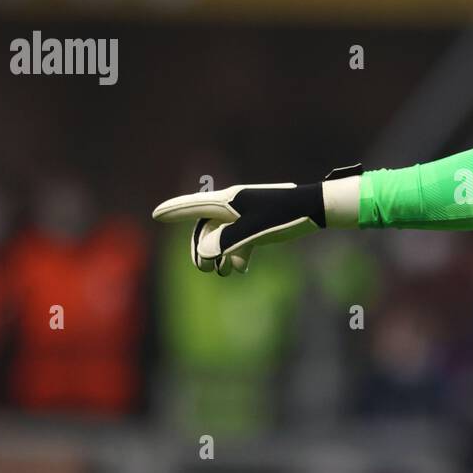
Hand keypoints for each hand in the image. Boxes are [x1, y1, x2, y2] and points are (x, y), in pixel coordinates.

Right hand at [152, 183, 325, 274]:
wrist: (316, 209)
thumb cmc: (285, 216)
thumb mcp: (256, 230)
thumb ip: (228, 240)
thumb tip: (204, 252)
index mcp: (229, 201)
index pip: (195, 205)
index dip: (175, 210)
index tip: (156, 214)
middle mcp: (234, 206)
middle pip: (206, 227)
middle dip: (202, 248)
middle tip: (204, 267)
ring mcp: (247, 216)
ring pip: (223, 236)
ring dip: (221, 255)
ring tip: (226, 272)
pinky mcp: (259, 225)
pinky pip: (239, 240)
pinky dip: (238, 254)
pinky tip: (242, 269)